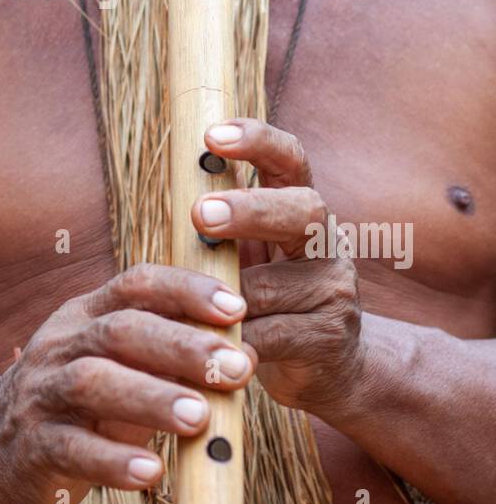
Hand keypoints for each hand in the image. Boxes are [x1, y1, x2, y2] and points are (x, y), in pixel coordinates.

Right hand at [0, 265, 252, 503]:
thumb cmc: (82, 402)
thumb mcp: (120, 365)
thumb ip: (173, 357)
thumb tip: (246, 354)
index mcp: (87, 314)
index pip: (137, 284)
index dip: (186, 290)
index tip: (238, 307)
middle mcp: (62, 345)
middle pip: (120, 330)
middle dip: (182, 347)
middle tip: (235, 368)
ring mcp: (41, 394)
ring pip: (93, 383)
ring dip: (151, 398)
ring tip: (198, 418)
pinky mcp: (31, 448)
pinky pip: (71, 449)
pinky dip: (112, 461)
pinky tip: (152, 471)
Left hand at [190, 118, 365, 415]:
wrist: (328, 367)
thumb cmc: (268, 301)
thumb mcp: (245, 258)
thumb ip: (220, 231)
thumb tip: (170, 200)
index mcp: (299, 210)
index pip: (289, 159)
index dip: (257, 140)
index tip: (211, 136)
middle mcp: (325, 242)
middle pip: (303, 209)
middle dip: (250, 209)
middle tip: (200, 215)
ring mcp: (333, 289)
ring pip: (274, 285)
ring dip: (225, 293)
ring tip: (187, 299)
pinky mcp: (329, 337)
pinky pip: (272, 335)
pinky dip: (233, 338)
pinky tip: (208, 341)